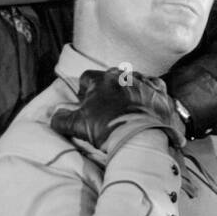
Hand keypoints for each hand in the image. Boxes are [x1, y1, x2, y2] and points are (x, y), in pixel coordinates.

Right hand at [51, 68, 185, 155]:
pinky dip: (150, 93)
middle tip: (106, 106)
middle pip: (111, 77)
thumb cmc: (108, 130)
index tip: (85, 101)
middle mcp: (125, 76)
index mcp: (102, 80)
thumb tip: (54, 115)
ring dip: (129, 89)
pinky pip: (155, 87)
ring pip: (134, 80)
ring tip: (128, 106)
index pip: (87, 77)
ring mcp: (145, 82)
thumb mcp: (78, 126)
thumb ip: (61, 119)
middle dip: (107, 88)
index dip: (84, 90)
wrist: (142, 140)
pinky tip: (148, 104)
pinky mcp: (162, 93)